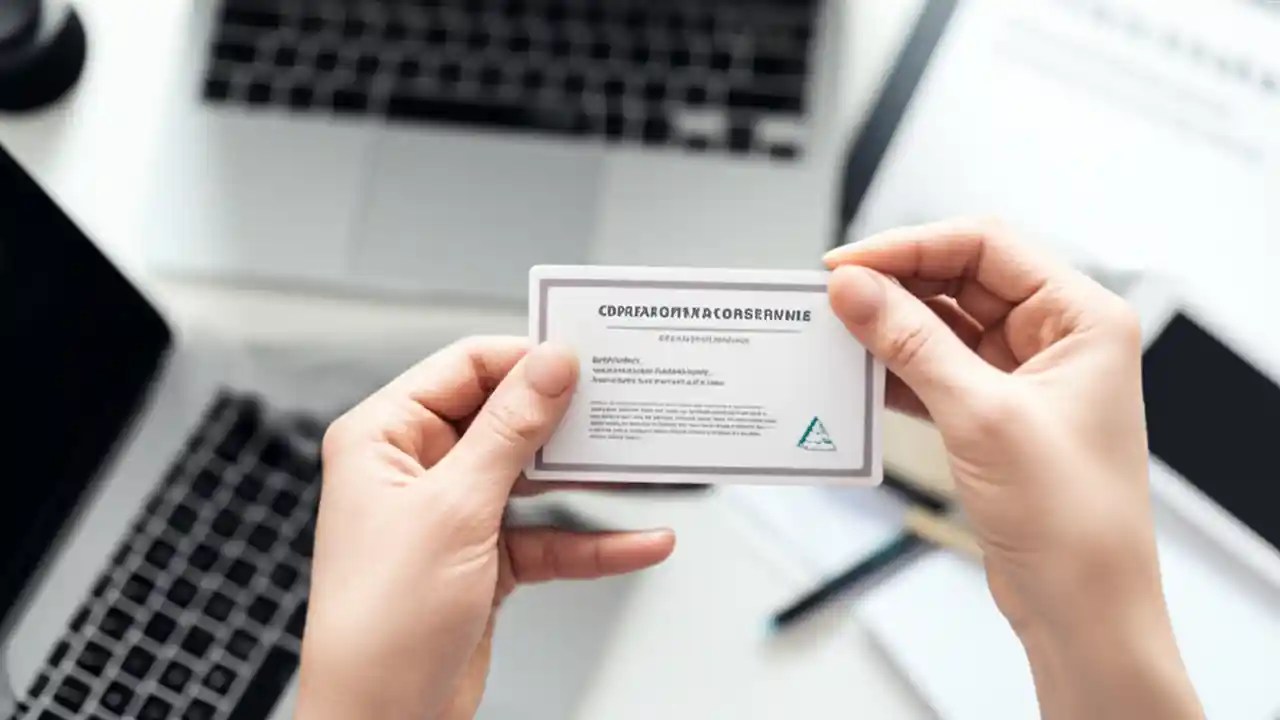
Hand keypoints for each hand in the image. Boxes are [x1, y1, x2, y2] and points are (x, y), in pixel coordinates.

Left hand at [295, 338, 675, 719]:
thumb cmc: (381, 622)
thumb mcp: (455, 508)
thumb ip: (511, 430)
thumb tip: (551, 363)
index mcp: (384, 437)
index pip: (465, 369)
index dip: (525, 360)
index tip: (583, 360)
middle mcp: (415, 469)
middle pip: (505, 420)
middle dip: (564, 421)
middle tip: (622, 408)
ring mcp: (452, 517)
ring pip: (533, 480)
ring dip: (587, 482)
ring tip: (641, 467)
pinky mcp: (483, 562)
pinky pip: (547, 538)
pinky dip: (593, 544)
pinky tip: (641, 543)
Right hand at [825, 219, 1200, 719]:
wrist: (1083, 609)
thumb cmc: (1071, 520)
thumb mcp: (981, 416)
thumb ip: (911, 342)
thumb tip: (855, 288)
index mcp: (1082, 317)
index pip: (986, 244)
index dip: (910, 247)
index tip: (848, 266)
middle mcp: (1058, 338)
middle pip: (961, 279)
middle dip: (895, 284)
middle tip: (832, 297)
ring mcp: (1025, 377)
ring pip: (943, 325)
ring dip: (891, 327)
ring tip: (836, 332)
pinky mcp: (995, 414)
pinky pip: (936, 369)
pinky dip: (896, 369)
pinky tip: (858, 373)